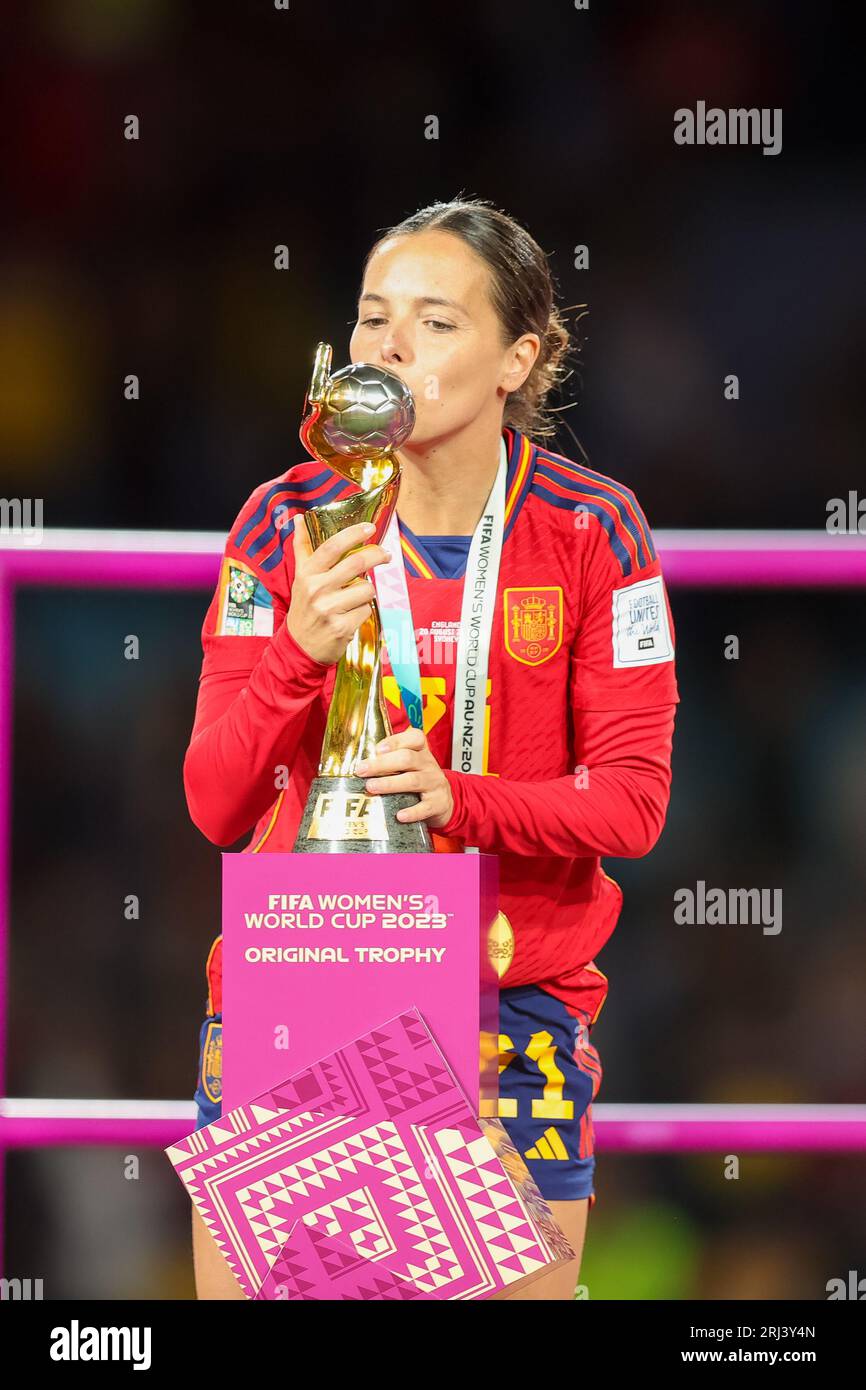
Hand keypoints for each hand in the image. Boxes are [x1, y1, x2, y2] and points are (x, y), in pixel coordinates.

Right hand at [286, 518, 391, 665]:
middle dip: (377, 556)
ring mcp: (329, 609)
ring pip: (366, 589)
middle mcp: (317, 589)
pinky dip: (364, 611)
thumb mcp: (300, 577)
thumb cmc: (304, 607)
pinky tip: (351, 615)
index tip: (369, 528)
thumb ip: (302, 548)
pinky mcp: (342, 627)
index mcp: (307, 574)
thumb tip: (299, 518)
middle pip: (357, 563)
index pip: (332, 547)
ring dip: (367, 591)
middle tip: (385, 555)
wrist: (299, 646)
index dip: (353, 534)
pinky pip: (367, 610)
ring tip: (356, 597)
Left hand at [354, 728, 454, 827]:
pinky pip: (425, 807)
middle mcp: (429, 765)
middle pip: (407, 759)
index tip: (377, 749)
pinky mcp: (438, 803)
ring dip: (390, 784)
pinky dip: (412, 812)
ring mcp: (435, 783)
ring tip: (371, 787)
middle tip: (362, 770)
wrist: (443, 802)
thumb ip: (390, 760)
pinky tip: (399, 815)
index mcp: (421, 751)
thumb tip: (361, 764)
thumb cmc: (419, 779)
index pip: (415, 738)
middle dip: (382, 764)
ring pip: (413, 781)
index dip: (395, 741)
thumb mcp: (409, 765)